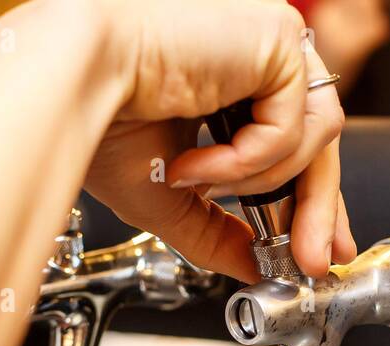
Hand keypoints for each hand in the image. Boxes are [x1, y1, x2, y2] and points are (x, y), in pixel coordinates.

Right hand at [84, 0, 357, 282]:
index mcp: (232, 77)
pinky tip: (195, 162)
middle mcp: (256, 51)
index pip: (294, 139)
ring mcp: (269, 38)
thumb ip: (216, 230)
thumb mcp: (169, 194)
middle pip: (319, 138)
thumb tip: (252, 266)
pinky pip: (291, 125)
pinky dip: (247, 161)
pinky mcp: (275, 36)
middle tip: (309, 260)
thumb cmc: (98, 114)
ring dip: (259, 180)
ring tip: (199, 183)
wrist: (70, 78)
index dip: (309, 197)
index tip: (313, 244)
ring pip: (316, 134)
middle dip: (317, 209)